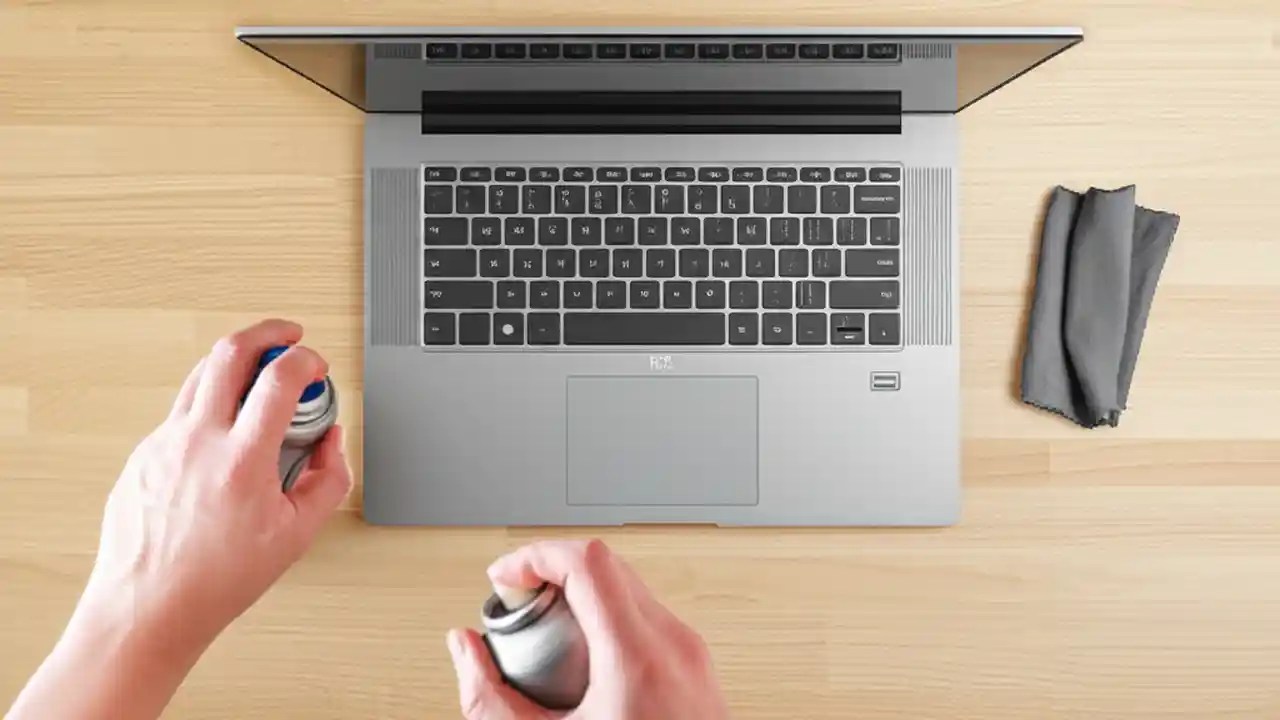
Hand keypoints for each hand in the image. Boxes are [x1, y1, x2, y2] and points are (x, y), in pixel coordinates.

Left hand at [8, 319, 352, 719]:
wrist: (148, 607)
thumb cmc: (216, 580)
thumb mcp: (297, 534)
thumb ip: (329, 478)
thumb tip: (332, 441)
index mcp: (242, 460)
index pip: (279, 379)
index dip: (307, 360)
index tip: (317, 365)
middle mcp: (198, 441)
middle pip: (230, 352)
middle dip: (267, 332)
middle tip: (288, 336)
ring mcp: (164, 443)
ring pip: (202, 374)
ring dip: (236, 363)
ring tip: (259, 378)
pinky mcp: (143, 454)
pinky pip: (182, 412)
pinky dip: (212, 406)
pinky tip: (227, 433)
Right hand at [447, 540, 728, 719]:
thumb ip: (492, 701)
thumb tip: (465, 650)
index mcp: (639, 658)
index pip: (587, 562)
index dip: (535, 555)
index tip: (505, 576)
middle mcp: (675, 645)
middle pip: (607, 563)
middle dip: (552, 571)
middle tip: (517, 601)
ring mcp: (692, 652)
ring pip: (629, 583)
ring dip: (580, 591)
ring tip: (546, 628)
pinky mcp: (696, 664)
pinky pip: (646, 613)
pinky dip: (606, 615)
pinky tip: (581, 652)